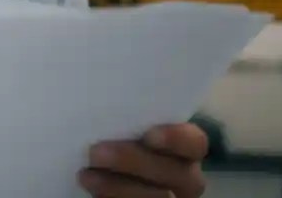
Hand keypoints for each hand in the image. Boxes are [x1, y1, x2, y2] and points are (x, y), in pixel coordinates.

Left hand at [79, 123, 207, 196]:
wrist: (113, 167)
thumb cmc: (121, 137)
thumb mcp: (129, 126)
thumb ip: (127, 118)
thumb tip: (96, 94)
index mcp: (186, 150)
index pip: (195, 142)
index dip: (176, 139)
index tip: (149, 135)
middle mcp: (185, 177)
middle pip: (174, 174)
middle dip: (133, 162)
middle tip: (96, 152)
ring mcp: (169, 197)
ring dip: (118, 187)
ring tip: (86, 175)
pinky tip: (91, 190)